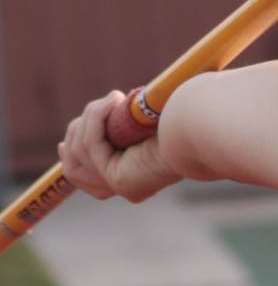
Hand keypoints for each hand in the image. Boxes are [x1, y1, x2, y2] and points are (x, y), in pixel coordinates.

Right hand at [59, 90, 181, 202]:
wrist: (205, 126)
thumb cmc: (187, 115)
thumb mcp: (145, 117)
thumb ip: (127, 120)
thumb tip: (121, 108)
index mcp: (135, 173)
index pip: (86, 177)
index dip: (71, 157)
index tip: (63, 142)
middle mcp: (128, 184)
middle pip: (75, 167)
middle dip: (80, 130)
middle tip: (108, 103)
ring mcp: (123, 185)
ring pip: (76, 155)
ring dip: (90, 120)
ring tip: (115, 99)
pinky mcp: (121, 181)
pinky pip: (91, 146)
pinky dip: (96, 121)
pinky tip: (114, 102)